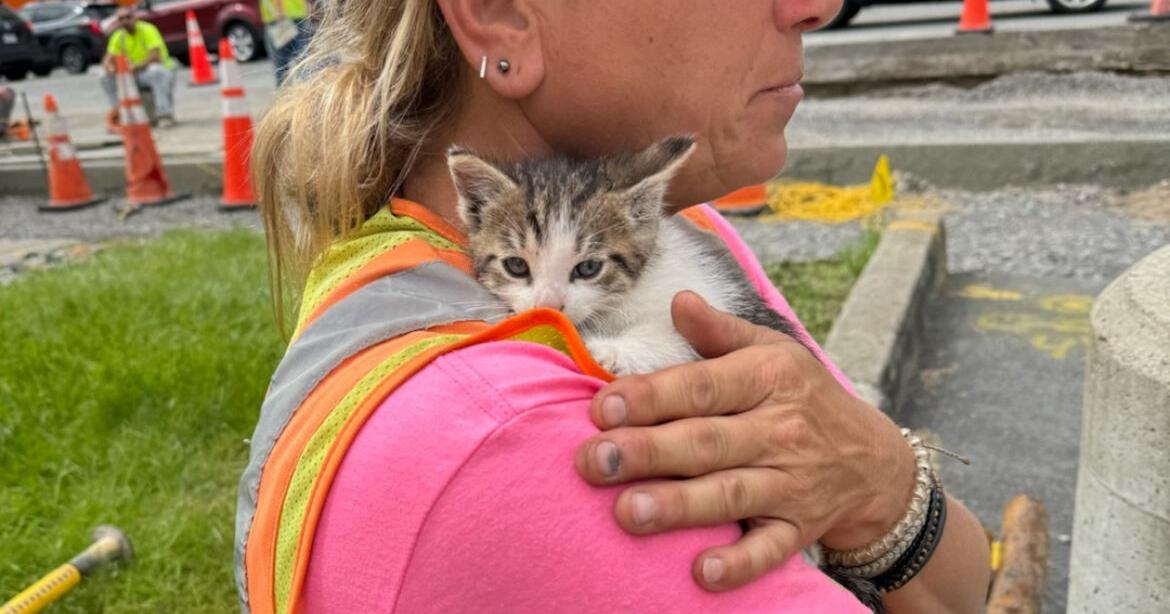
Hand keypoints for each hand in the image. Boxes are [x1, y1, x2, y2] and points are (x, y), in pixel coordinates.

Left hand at [574, 291, 917, 590]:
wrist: (874, 462)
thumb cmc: (802, 398)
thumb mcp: (772, 351)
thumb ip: (719, 331)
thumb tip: (678, 301)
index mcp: (769, 378)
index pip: (703, 387)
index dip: (652, 397)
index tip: (602, 408)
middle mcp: (780, 430)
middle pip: (706, 442)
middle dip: (647, 452)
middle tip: (593, 461)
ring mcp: (791, 484)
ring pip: (730, 495)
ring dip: (679, 506)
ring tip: (627, 513)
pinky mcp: (799, 529)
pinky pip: (769, 550)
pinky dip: (739, 564)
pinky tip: (701, 573)